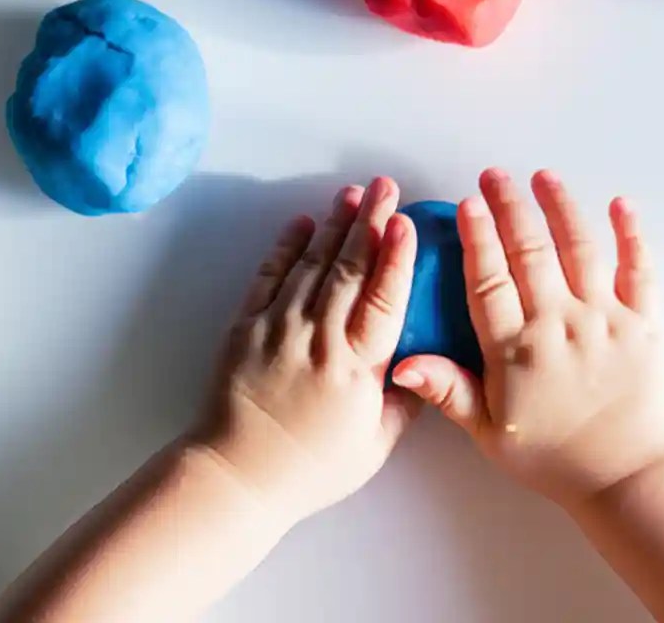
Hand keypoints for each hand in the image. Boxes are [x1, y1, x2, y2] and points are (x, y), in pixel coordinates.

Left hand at [196, 178, 422, 524]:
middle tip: (385, 186)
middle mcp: (318, 338)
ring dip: (333, 225)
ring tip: (352, 194)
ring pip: (312, 265)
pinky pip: (269, 277)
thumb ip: (404, 399)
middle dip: (369, 222)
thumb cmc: (312, 467)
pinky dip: (286, 247)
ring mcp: (278, 328)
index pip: (382, 299)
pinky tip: (302, 224)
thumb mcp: (375, 444)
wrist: (238, 476)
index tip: (406, 222)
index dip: (396, 257)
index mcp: (355, 367)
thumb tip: (425, 361)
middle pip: (349, 269)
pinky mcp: (246, 327)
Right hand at [393, 169, 663, 501]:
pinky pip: (638, 268)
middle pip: (529, 252)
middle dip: (510, 207)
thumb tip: (400, 363)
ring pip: (579, 249)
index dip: (476, 238)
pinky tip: (620, 205)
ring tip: (544, 177)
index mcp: (515, 350)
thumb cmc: (556, 459)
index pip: (488, 279)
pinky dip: (631, 233)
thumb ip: (447, 390)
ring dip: (560, 207)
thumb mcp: (489, 431)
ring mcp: (604, 319)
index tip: (467, 204)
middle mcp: (558, 324)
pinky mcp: (645, 323)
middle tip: (495, 176)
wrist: (630, 477)